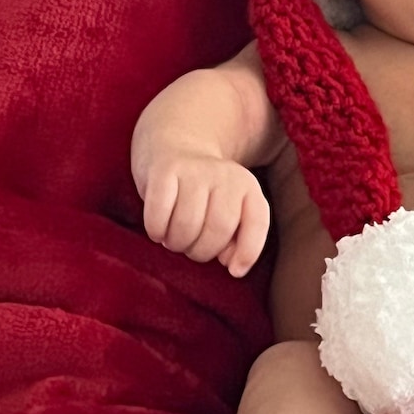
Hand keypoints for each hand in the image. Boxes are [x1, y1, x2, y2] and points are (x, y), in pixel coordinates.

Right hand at [137, 153, 269, 277]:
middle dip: (201, 252)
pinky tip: (157, 230)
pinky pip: (158, 214)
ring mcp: (195, 170)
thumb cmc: (204, 193)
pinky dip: (156, 231)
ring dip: (176, 243)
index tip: (234, 271)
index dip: (248, 252)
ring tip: (174, 237)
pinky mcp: (164, 170)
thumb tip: (232, 264)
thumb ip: (237, 239)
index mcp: (248, 186)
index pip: (257, 222)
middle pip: (218, 230)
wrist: (175, 143)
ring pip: (187, 225)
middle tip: (191, 247)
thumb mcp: (229, 210)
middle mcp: (226, 175)